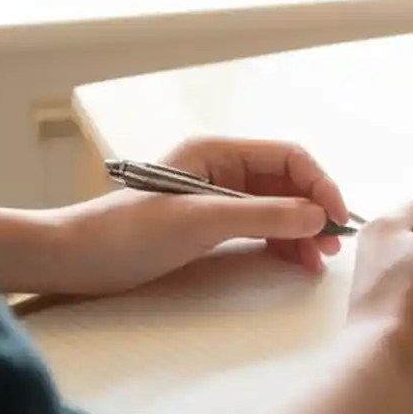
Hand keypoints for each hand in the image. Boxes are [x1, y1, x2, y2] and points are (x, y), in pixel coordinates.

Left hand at [49, 136, 349, 294]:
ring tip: (317, 261)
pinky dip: (281, 242)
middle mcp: (222, 168)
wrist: (75, 258)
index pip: (289, 158)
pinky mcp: (210, 225)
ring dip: (301, 230)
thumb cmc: (129, 233)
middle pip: (287, 182)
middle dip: (314, 210)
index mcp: (218, 152)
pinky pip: (259, 227)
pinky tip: (295, 261)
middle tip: (332, 247)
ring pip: (277, 207)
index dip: (320, 185)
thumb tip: (318, 217)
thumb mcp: (201, 221)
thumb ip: (262, 215)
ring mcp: (217, 197)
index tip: (337, 220)